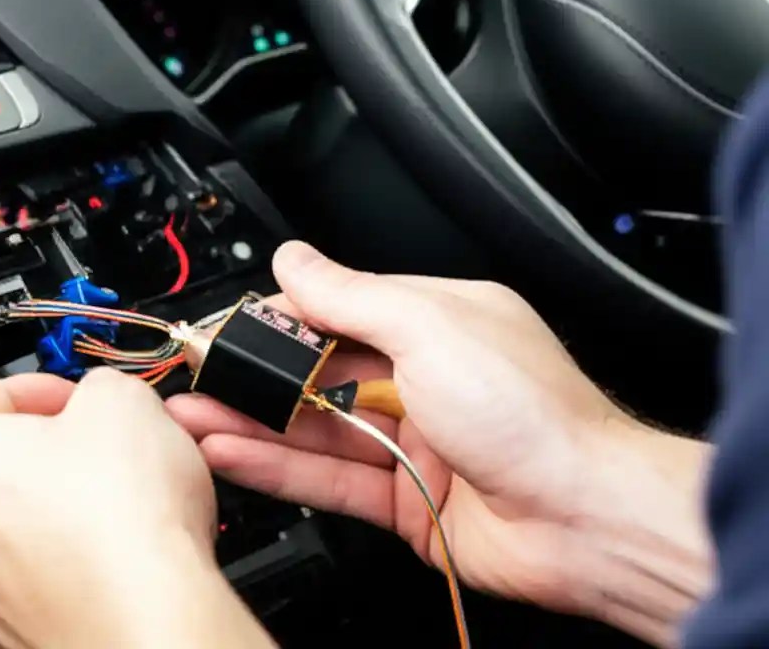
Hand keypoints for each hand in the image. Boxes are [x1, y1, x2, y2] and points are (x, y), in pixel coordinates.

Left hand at [0, 370, 274, 648]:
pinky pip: (25, 580)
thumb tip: (102, 399)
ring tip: (116, 509)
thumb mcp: (123, 400)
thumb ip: (97, 386)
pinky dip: (59, 567)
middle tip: (103, 450)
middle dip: (50, 453)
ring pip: (7, 527)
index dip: (45, 389)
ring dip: (55, 512)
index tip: (79, 398)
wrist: (144, 627)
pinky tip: (108, 559)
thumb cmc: (123, 529)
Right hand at [168, 242, 711, 646]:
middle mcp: (426, 378)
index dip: (281, 319)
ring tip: (192, 415)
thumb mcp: (430, 327)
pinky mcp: (404, 501)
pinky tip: (232, 452)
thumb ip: (351, 295)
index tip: (231, 325)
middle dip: (255, 376)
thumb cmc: (538, 417)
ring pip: (314, 429)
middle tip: (198, 374)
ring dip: (251, 422)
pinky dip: (276, 467)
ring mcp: (414, 442)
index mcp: (440, 321)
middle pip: (319, 374)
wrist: (587, 521)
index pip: (339, 310)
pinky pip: (326, 478)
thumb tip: (295, 259)